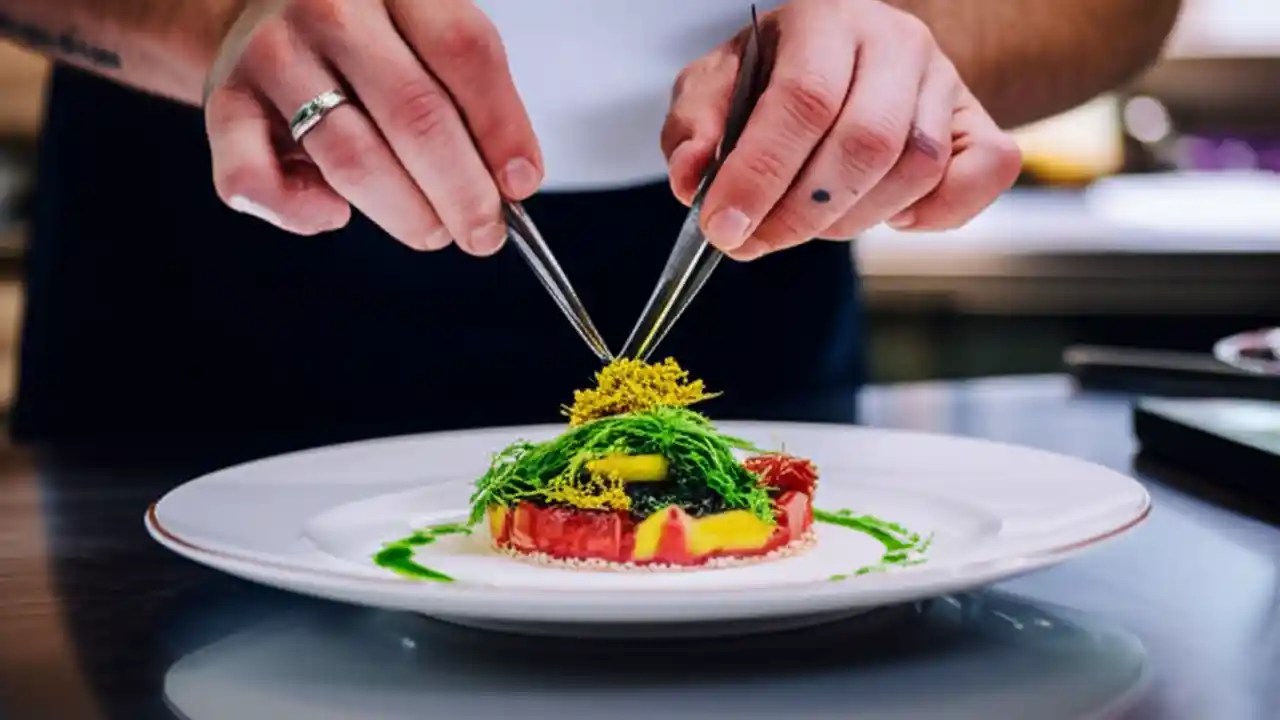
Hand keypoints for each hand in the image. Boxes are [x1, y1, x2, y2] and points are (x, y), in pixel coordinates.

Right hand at [204, 0, 540, 254]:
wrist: (252, 7)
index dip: (503, 130)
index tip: (521, 185)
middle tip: (483, 232)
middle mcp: (329, 7)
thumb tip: (513, 181)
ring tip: (433, 229)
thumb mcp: (426, 34)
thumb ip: (473, 95)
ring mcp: (272, 54)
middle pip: (415, 115)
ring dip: (405, 212)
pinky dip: (304, 213)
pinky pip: (257, 180)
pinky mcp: (225, 104)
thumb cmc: (363, 35)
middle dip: (462, 192)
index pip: (464, 53)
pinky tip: (336, 212)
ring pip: (353, 158)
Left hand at [662, 0, 1021, 260]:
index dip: (761, 173)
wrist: (849, 61)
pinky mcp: (977, 121)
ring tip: (809, 222)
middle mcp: (894, 42)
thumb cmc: (778, 76)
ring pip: (916, 169)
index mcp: (825, 19)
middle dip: (801, 212)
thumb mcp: (718, 86)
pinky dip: (937, 214)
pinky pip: (984, 174)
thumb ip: (695, 128)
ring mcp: (944, 81)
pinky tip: (887, 214)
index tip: (725, 226)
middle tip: (756, 241)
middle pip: (865, 142)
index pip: (803, 100)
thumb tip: (692, 180)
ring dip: (854, 220)